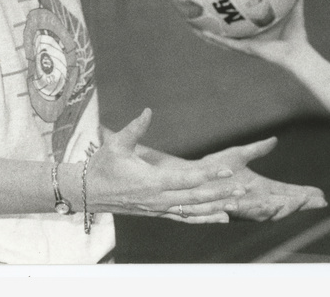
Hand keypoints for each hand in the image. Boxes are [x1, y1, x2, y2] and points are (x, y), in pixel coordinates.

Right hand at [86, 108, 244, 223]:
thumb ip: (135, 128)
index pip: (186, 180)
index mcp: (151, 182)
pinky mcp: (156, 213)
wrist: (87, 192)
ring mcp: (157, 209)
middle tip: (241, 187)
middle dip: (219, 193)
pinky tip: (219, 217)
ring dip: (215, 207)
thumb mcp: (117, 144)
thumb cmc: (102, 165)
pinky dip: (203, 218)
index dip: (208, 175)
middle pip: (195, 199)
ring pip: (192, 211)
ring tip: (236, 202)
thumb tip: (148, 111)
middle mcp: (157, 200)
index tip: (226, 171)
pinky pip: (184, 217)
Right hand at [196, 0, 309, 68]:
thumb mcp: (293, 9)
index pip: (238, 15)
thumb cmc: (296, 33)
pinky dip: (216, 39)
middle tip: (198, 8)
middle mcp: (247, 34)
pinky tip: (204, 32)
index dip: (228, 7)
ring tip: (192, 23)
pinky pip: (228, 43)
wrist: (297, 52)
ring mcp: (244, 43)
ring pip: (220, 37)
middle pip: (225, 26)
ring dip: (206, 31)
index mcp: (254, 26)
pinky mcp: (246, 48)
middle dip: (211, 19)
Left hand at [198, 136, 326, 220]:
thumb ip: (258, 149)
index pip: (287, 193)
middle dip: (301, 204)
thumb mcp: (240, 155)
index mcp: (260, 188)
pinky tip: (275, 206)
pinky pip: (250, 213)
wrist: (190, 177)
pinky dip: (264, 211)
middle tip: (319, 201)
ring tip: (300, 202)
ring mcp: (244, 207)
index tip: (321, 194)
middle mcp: (255, 200)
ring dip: (286, 208)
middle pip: (284, 205)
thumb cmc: (212, 168)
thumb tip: (274, 140)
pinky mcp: (232, 210)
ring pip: (271, 212)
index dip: (303, 194)